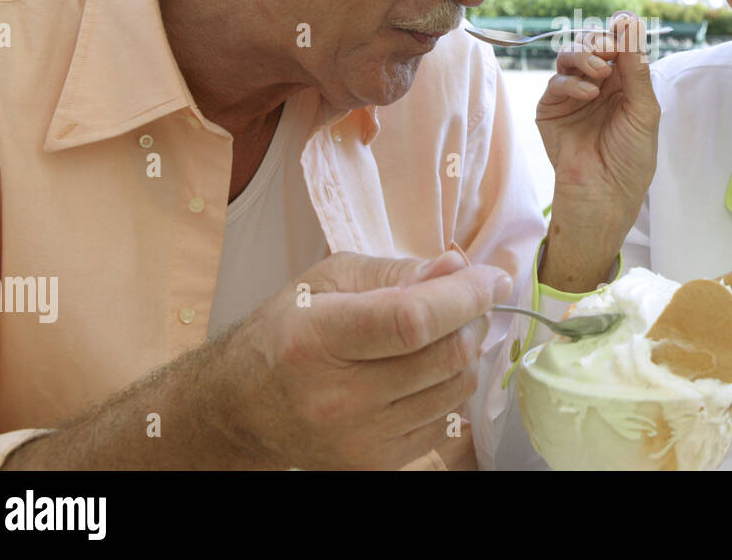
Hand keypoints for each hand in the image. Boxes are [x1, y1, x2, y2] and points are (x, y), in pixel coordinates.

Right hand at [223, 249, 509, 469]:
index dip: (465, 295)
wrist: (239, 409)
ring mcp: (360, 439)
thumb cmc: (286, 333)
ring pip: (456, 389)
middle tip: (463, 301)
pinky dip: (449, 387)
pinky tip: (424, 370)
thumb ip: (397, 272)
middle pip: (447, 356)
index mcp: (318, 339)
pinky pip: (446, 420)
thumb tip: (457, 268)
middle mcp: (338, 398)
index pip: (414, 321)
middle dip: (472, 318)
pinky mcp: (377, 464)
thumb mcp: (328, 282)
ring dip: (465, 353)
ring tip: (441, 334)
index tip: (492, 277)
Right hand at [535, 11, 659, 287]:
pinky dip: (572, 82)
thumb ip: (636, 68)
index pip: (618, 47)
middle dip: (600, 42)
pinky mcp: (550, 109)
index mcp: (624, 84)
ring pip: (569, 57)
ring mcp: (572, 96)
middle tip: (609, 50)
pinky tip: (589, 93)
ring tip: (600, 70)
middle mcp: (597, 85)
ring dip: (584, 55)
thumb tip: (631, 23)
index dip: (619, 34)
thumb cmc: (631, 157)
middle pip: (591, 46)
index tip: (622, 26)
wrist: (605, 193)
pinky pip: (556, 83)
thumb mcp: (644, 110)